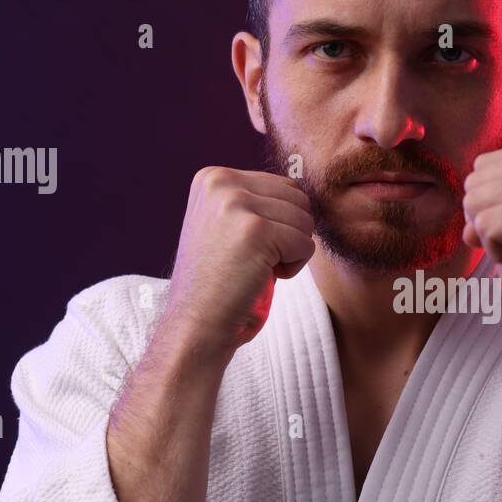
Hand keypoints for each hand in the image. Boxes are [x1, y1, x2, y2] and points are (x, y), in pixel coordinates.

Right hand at [161, 166, 314, 365]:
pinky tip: (261, 277)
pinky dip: (293, 268)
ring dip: (290, 252)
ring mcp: (236, 203)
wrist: (196, 323)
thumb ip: (254, 201)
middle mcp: (221, 182)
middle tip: (253, 260)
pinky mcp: (256, 230)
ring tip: (255, 268)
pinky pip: (306, 244)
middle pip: (299, 198)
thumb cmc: (219, 282)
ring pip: (305, 221)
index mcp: (213, 177)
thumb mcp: (226, 225)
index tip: (245, 247)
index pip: (283, 186)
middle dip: (289, 234)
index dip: (278, 224)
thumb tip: (303, 195)